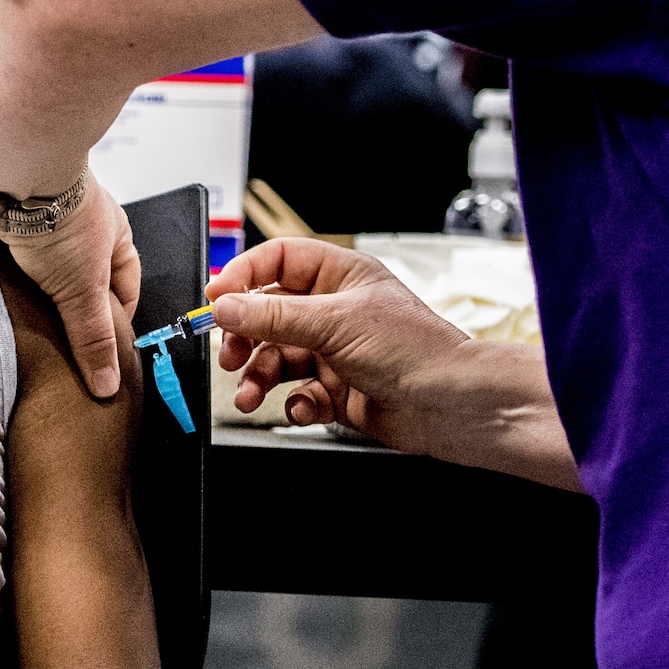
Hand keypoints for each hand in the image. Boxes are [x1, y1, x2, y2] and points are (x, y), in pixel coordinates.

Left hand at [0, 173, 141, 399]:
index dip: (114, 324)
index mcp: (115, 239)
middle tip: (62, 348)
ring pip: (48, 276)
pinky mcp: (13, 228)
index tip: (99, 354)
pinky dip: (13, 283)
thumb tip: (108, 386)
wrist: (11, 179)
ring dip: (40, 298)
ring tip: (31, 329)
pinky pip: (17, 265)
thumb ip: (94, 338)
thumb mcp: (84, 290)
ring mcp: (48, 227)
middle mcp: (84, 231)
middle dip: (73, 312)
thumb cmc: (62, 223)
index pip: (125, 292)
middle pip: (84, 285)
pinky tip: (5, 303)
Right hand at [207, 240, 580, 491]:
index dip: (244, 276)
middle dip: (246, 337)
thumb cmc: (417, 350)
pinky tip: (303, 407)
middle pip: (269, 314)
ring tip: (251, 394)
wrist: (452, 406)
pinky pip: (299, 393)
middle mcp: (336, 310)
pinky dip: (294, 403)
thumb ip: (272, 316)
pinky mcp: (340, 390)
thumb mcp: (334, 323)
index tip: (216, 299)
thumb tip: (225, 306)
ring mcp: (337, 351)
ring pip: (278, 358)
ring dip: (260, 377)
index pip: (278, 261)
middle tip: (230, 355)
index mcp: (340, 276)